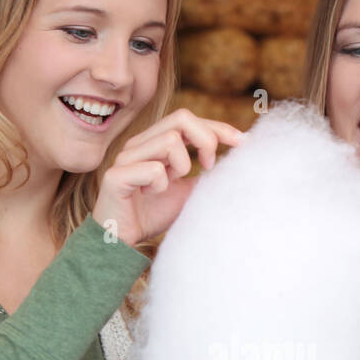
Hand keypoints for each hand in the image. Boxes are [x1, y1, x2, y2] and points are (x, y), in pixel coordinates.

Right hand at [92, 108, 245, 246]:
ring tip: (172, 183)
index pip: (189, 120)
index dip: (218, 127)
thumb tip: (232, 162)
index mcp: (154, 142)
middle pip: (181, 118)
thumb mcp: (187, 191)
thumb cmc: (152, 214)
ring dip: (182, 165)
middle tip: (209, 167)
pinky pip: (154, 170)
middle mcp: (139, 143)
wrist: (122, 241)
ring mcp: (126, 157)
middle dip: (206, 139)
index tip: (243, 142)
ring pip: (170, 140)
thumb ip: (203, 175)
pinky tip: (151, 195)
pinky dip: (161, 185)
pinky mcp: (116, 176)